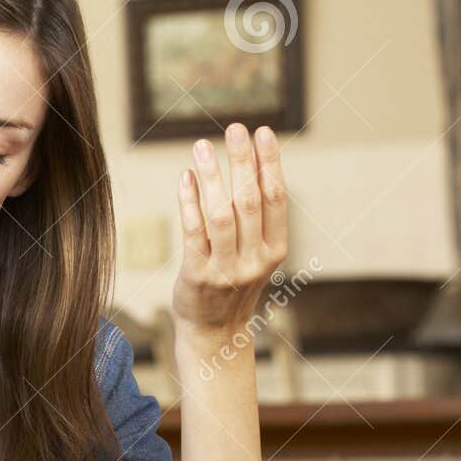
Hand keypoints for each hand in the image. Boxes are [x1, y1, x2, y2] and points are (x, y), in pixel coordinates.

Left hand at [170, 122, 288, 338]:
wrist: (214, 332)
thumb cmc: (233, 283)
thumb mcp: (255, 254)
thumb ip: (257, 218)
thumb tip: (251, 162)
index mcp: (275, 251)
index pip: (275, 199)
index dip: (269, 164)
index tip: (262, 132)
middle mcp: (253, 260)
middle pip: (249, 202)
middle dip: (242, 162)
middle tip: (235, 128)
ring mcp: (225, 270)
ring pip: (220, 215)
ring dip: (211, 177)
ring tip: (201, 146)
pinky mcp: (197, 276)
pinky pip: (193, 232)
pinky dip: (189, 202)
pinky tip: (185, 177)